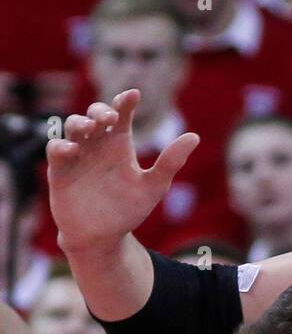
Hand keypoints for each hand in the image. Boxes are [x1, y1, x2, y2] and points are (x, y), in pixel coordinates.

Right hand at [47, 91, 199, 254]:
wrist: (103, 238)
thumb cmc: (127, 210)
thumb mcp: (153, 187)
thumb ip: (170, 162)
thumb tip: (194, 137)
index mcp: (119, 143)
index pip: (121, 113)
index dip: (125, 102)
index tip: (134, 95)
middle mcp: (97, 144)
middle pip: (95, 114)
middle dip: (100, 110)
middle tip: (110, 118)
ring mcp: (77, 155)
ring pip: (73, 126)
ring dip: (80, 122)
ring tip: (91, 128)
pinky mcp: (59, 170)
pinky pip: (55, 150)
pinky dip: (62, 146)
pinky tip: (73, 150)